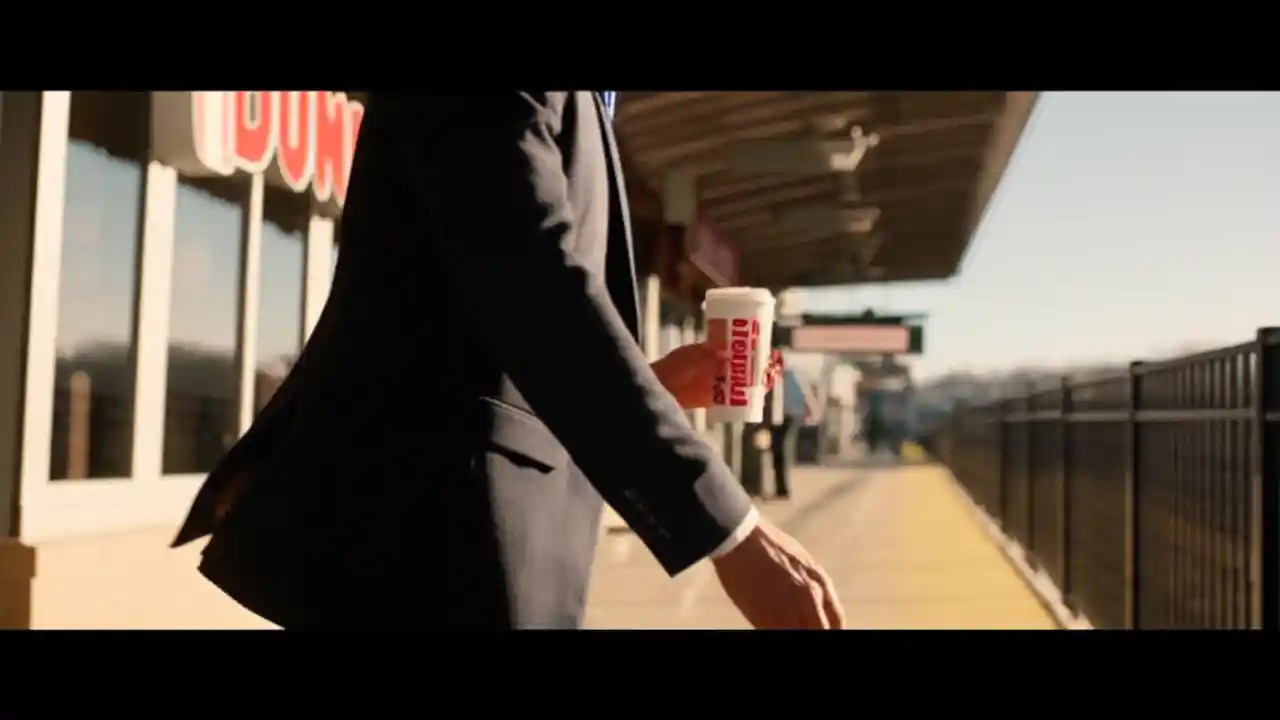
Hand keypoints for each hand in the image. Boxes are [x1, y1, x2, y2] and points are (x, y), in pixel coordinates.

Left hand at [652, 344, 784, 409]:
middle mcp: (723, 366)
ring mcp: (721, 383)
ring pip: (747, 382)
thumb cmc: (672, 366)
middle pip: (750, 364)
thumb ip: (705, 355)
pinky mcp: (717, 400)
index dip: (758, 347)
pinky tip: (759, 396)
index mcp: (718, 351)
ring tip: (770, 379)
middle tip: (774, 365)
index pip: (743, 346)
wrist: (658, 386)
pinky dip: (749, 398)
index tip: (769, 348)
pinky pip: (737, 400)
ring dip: (761, 380)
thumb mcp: (689, 356)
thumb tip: (726, 355)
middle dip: (765, 364)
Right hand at [712, 517, 844, 628]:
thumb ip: (810, 584)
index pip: (837, 621)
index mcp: (820, 583)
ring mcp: (790, 611)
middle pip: (820, 631)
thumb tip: (812, 602)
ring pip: (798, 633)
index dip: (830, 630)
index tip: (820, 631)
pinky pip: (776, 632)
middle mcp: (811, 599)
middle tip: (796, 627)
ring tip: (778, 622)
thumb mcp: (799, 561)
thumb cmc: (766, 545)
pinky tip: (764, 622)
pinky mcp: (768, 618)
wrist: (740, 539)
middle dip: (811, 632)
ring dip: (790, 628)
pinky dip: (771, 629)